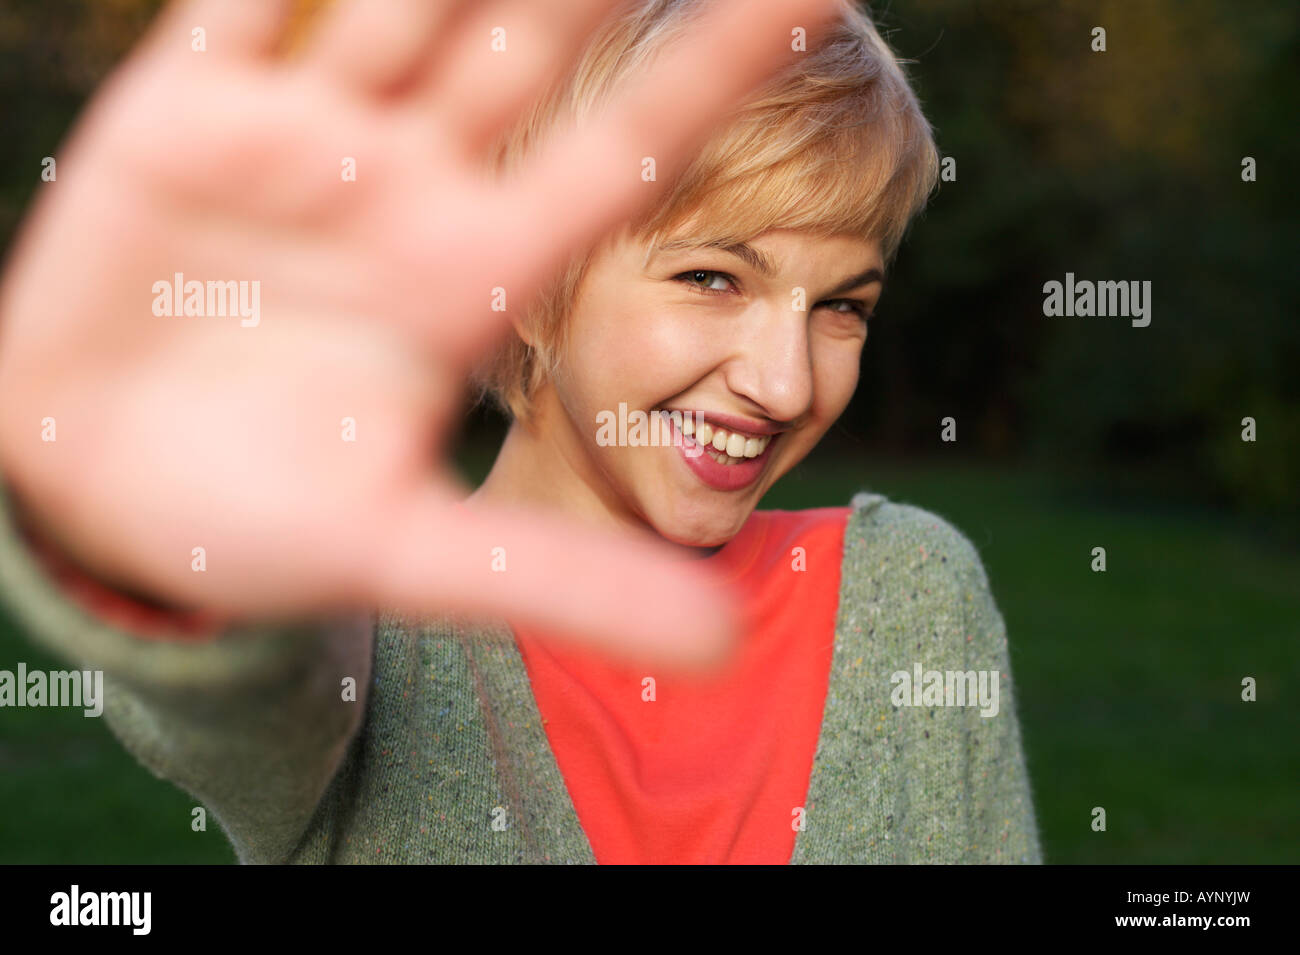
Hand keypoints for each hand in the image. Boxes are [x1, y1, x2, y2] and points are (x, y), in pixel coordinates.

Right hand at [0, 0, 836, 665]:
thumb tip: (722, 645)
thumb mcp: (414, 555)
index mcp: (472, 277)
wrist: (102, 503)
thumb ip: (559, 580)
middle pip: (528, 49)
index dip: (716, 73)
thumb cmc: (258, 526)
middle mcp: (404, 191)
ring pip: (407, 2)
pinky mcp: (188, 112)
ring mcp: (302, 141)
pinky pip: (249, 0)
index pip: (623, 156)